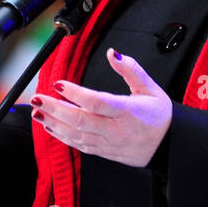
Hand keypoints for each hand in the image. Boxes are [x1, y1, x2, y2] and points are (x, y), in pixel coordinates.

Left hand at [29, 48, 171, 167]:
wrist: (170, 146)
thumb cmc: (160, 115)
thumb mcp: (151, 88)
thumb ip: (131, 69)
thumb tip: (112, 53)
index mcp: (129, 112)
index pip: (98, 102)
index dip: (76, 94)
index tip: (59, 84)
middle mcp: (117, 129)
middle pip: (81, 120)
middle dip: (55, 110)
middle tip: (38, 99)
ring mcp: (110, 144)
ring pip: (77, 136)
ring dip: (54, 124)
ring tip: (37, 112)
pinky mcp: (105, 152)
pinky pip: (80, 146)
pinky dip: (63, 137)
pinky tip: (50, 127)